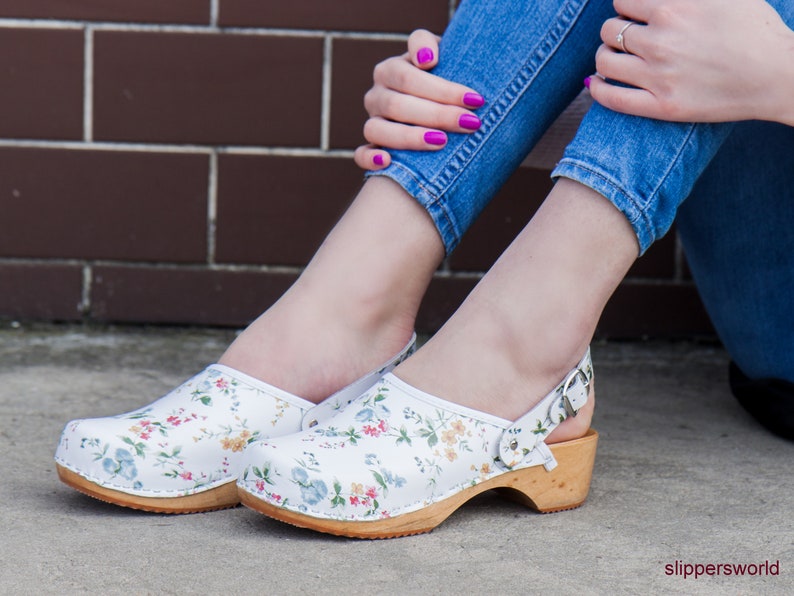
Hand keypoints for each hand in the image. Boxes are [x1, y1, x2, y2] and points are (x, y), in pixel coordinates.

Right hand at [354, 29, 485, 170]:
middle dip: (437, 115)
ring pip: (377, 130)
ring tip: (442, 142)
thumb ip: (426, 44)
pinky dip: (369, 158)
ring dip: (410, 137)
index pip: (408, 78)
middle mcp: (376, 95)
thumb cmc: (444, 75)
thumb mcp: (440, 52)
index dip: (441, 89)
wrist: (439, 103)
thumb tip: (427, 60)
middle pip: (398, 105)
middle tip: (470, 123)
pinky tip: (387, 161)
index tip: (475, 99)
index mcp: (389, 70)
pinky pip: (361, 154)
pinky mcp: (371, 147)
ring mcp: (372, 122)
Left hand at [588, 0, 793, 124]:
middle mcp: (659, 41)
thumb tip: (655, 0)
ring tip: (614, 58)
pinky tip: (597, 83)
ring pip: (604, 61)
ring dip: (604, 56)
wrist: (777, 73)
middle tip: (627, 38)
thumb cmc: (754, 29)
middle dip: (615, 30)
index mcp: (672, 7)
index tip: (635, 15)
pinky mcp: (661, 106)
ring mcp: (657, 75)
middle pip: (609, 30)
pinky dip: (597, 89)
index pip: (623, 1)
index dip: (626, 8)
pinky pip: (611, 98)